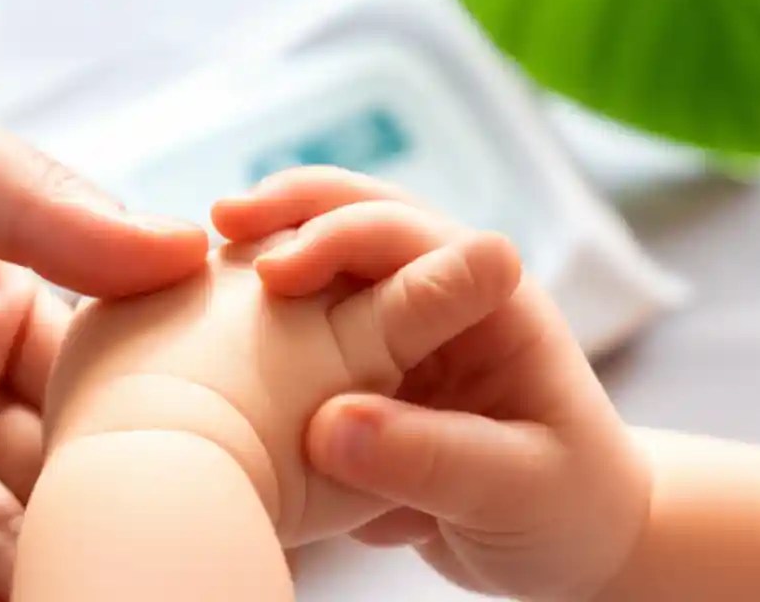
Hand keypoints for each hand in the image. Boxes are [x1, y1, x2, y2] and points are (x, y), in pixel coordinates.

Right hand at [213, 167, 652, 601]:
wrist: (571, 545)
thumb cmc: (571, 507)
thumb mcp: (518, 489)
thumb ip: (434, 458)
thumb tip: (329, 428)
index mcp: (491, 300)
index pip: (408, 235)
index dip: (337, 237)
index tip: (270, 273)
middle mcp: (441, 297)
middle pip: (354, 221)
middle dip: (286, 214)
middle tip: (213, 227)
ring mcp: (399, 331)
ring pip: (321, 271)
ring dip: (260, 265)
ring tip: (188, 280)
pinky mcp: (368, 372)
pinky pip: (305, 327)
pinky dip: (260, 321)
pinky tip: (206, 333)